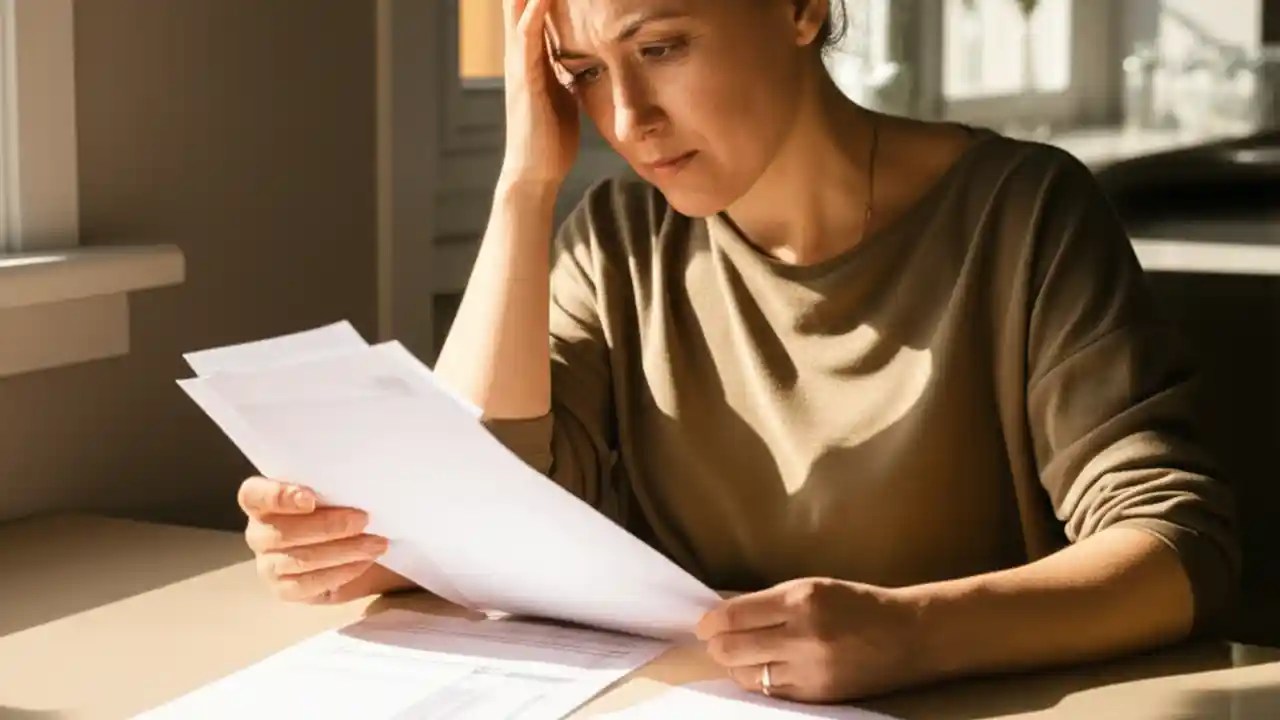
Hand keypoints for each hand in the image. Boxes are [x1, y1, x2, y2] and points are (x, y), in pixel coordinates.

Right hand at [237, 476, 409, 603]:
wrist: (354, 547)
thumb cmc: (339, 509)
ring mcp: (268, 565)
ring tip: (375, 543)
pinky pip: (309, 584)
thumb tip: (356, 480)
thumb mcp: (334, 491)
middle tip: (363, 519)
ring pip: (300, 560)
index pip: (253, 495)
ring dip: (344, 550)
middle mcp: (259, 533)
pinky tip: (363, 562)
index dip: (277, 496)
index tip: (310, 498)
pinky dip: (341, 572)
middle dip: (329, 526)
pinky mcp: (285, 590)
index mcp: (261, 501)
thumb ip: (331, 486)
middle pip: (283, 533)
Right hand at [500, 0, 579, 187]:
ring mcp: (519, 64)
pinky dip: (535, 12)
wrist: (536, 172)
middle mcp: (521, 53)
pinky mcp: (525, 79)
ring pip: (520, 9)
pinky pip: (527, 37)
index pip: (535, 6)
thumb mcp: (565, 92)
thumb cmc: (552, 136)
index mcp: (532, 55)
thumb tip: (586, 54)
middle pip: (520, 0)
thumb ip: (568, 68)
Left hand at [695, 578, 930, 702]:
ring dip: (736, 665)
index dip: (711, 622)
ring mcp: (810, 669)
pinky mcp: (817, 695)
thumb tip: (724, 612)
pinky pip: (771, 692)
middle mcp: (803, 635)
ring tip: (741, 655)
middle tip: (715, 641)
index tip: (703, 624)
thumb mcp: (813, 588)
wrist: (908, 636)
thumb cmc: (857, 604)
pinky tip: (764, 669)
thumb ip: (770, 601)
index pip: (736, 615)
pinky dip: (760, 680)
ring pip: (746, 674)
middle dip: (717, 645)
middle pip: (733, 648)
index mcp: (802, 599)